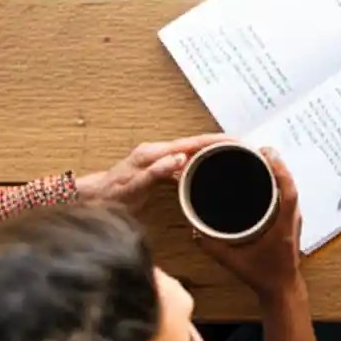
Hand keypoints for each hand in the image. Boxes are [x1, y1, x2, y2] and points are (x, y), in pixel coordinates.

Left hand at [76, 134, 232, 209]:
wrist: (94, 199)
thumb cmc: (111, 196)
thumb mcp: (133, 188)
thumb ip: (156, 172)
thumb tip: (180, 157)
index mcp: (154, 153)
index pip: (192, 142)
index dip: (216, 140)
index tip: (237, 141)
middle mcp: (157, 151)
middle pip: (197, 143)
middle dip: (221, 143)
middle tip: (246, 149)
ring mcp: (158, 158)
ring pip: (192, 151)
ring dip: (213, 152)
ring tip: (236, 157)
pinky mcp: (159, 167)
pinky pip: (185, 161)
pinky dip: (201, 162)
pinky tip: (210, 169)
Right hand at [194, 147, 304, 303]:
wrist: (282, 288)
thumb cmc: (263, 276)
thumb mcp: (233, 262)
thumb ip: (212, 247)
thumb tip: (194, 231)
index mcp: (282, 226)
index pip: (288, 191)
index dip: (280, 170)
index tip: (268, 153)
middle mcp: (292, 219)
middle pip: (290, 184)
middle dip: (277, 163)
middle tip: (260, 149)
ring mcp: (294, 219)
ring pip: (290, 188)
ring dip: (279, 172)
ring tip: (262, 158)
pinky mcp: (292, 221)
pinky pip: (289, 195)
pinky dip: (279, 183)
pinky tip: (267, 177)